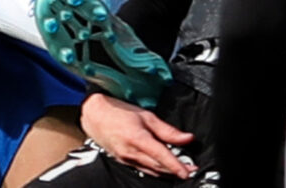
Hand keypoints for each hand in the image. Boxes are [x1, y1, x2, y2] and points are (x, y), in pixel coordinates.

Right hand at [80, 92, 194, 178]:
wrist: (95, 115)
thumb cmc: (119, 112)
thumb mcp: (146, 116)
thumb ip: (167, 130)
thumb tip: (186, 138)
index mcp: (138, 139)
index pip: (161, 156)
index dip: (176, 165)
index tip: (188, 171)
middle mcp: (131, 153)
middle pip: (158, 167)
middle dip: (175, 170)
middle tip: (190, 170)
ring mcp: (126, 159)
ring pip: (151, 170)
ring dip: (167, 173)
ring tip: (180, 171)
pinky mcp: (123, 161)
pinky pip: (143, 169)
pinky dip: (155, 170)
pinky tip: (163, 168)